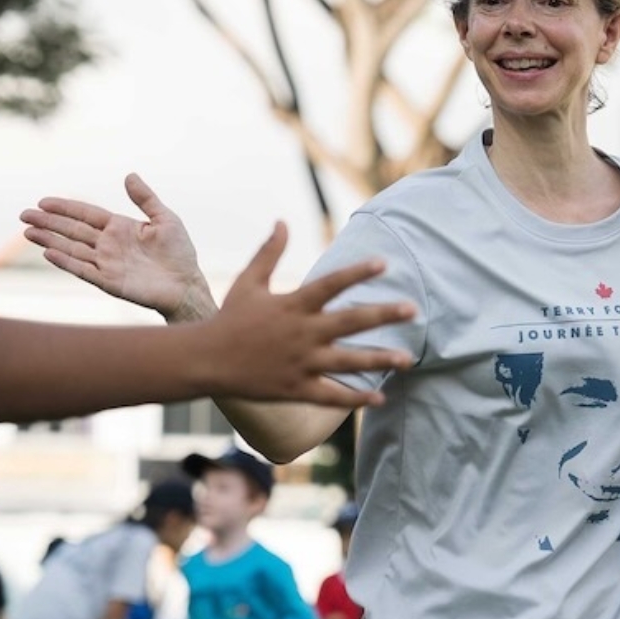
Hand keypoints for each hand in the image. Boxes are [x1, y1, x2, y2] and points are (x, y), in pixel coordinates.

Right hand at [22, 173, 207, 318]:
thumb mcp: (165, 219)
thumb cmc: (179, 254)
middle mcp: (108, 245)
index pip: (85, 214)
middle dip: (48, 223)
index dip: (65, 207)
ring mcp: (106, 263)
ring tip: (27, 232)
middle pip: (72, 230)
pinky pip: (83, 270)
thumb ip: (146, 198)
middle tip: (24, 215)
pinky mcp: (108, 282)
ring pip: (71, 249)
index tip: (43, 201)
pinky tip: (49, 253)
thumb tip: (129, 175)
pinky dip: (66, 262)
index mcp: (119, 228)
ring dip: (49, 240)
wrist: (186, 286)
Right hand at [195, 224, 414, 407]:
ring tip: (407, 359)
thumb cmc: (230, 319)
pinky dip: (356, 398)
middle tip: (413, 310)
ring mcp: (301, 362)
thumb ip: (270, 252)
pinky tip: (380, 397)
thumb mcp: (249, 282)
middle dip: (383, 315)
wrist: (206, 361)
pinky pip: (331, 395)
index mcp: (293, 305)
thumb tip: (283, 221)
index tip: (384, 262)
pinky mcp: (297, 388)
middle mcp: (301, 333)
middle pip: (350, 322)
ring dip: (380, 360)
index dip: (357, 273)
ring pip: (348, 361)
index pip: (331, 284)